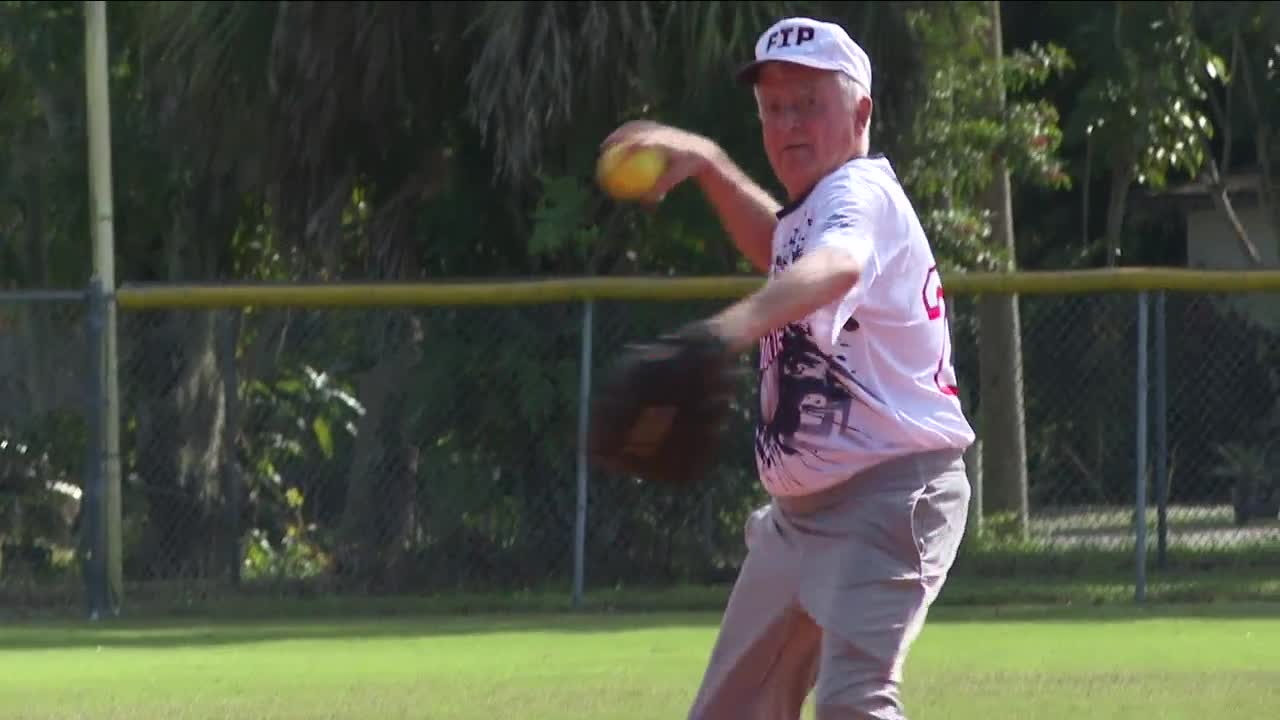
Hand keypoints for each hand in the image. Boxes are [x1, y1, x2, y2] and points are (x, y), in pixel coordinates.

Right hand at [600, 120, 719, 204]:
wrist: (701, 152)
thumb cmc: (686, 169)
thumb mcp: (673, 180)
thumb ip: (659, 189)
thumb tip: (643, 202)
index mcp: (662, 143)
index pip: (639, 144)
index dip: (623, 148)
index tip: (611, 156)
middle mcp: (660, 132)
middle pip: (633, 130)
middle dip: (616, 136)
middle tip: (603, 147)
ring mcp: (660, 127)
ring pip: (635, 126)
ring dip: (620, 131)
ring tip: (608, 141)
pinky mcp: (660, 126)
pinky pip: (641, 128)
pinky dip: (630, 133)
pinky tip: (621, 143)